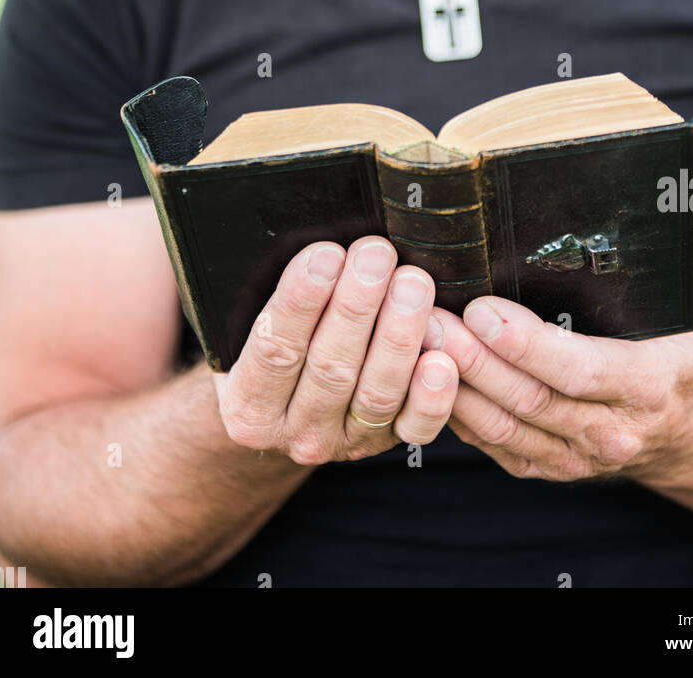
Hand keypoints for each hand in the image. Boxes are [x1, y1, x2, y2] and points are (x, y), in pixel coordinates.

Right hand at [212, 236, 457, 462]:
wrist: (291, 410)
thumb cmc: (279, 347)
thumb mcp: (253, 329)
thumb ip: (280, 300)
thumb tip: (320, 250)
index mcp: (250, 406)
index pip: (274, 351)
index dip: (300, 301)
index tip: (325, 255)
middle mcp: (297, 433)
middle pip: (330, 369)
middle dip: (356, 305)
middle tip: (376, 255)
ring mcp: (347, 443)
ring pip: (376, 392)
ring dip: (398, 333)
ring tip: (411, 283)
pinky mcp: (391, 443)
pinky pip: (416, 426)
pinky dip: (432, 396)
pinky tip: (442, 359)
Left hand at [421, 298, 692, 483]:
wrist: (680, 423)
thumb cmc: (666, 346)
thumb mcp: (669, 309)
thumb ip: (627, 279)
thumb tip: (579, 220)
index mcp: (647, 384)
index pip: (579, 369)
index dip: (526, 344)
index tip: (481, 311)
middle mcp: (613, 430)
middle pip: (530, 399)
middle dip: (473, 358)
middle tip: (430, 318)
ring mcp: (578, 459)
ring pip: (503, 426)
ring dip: (455, 384)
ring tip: (418, 339)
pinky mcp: (547, 469)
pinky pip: (493, 443)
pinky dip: (457, 410)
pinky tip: (429, 375)